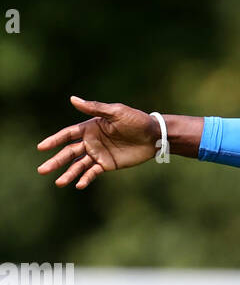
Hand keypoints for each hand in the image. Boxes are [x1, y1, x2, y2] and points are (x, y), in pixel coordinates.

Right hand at [37, 96, 159, 188]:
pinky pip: (93, 173)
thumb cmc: (136, 120)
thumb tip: (72, 99)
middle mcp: (90, 141)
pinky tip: (78, 185)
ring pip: (78, 165)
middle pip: (69, 153)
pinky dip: (85, 178)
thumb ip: (94, 108)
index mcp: (90, 127)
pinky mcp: (107, 165)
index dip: (54, 141)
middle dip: (55, 161)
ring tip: (58, 183)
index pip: (67, 135)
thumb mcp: (116, 112)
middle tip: (42, 170)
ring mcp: (98, 154)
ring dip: (68, 174)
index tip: (41, 147)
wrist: (153, 136)